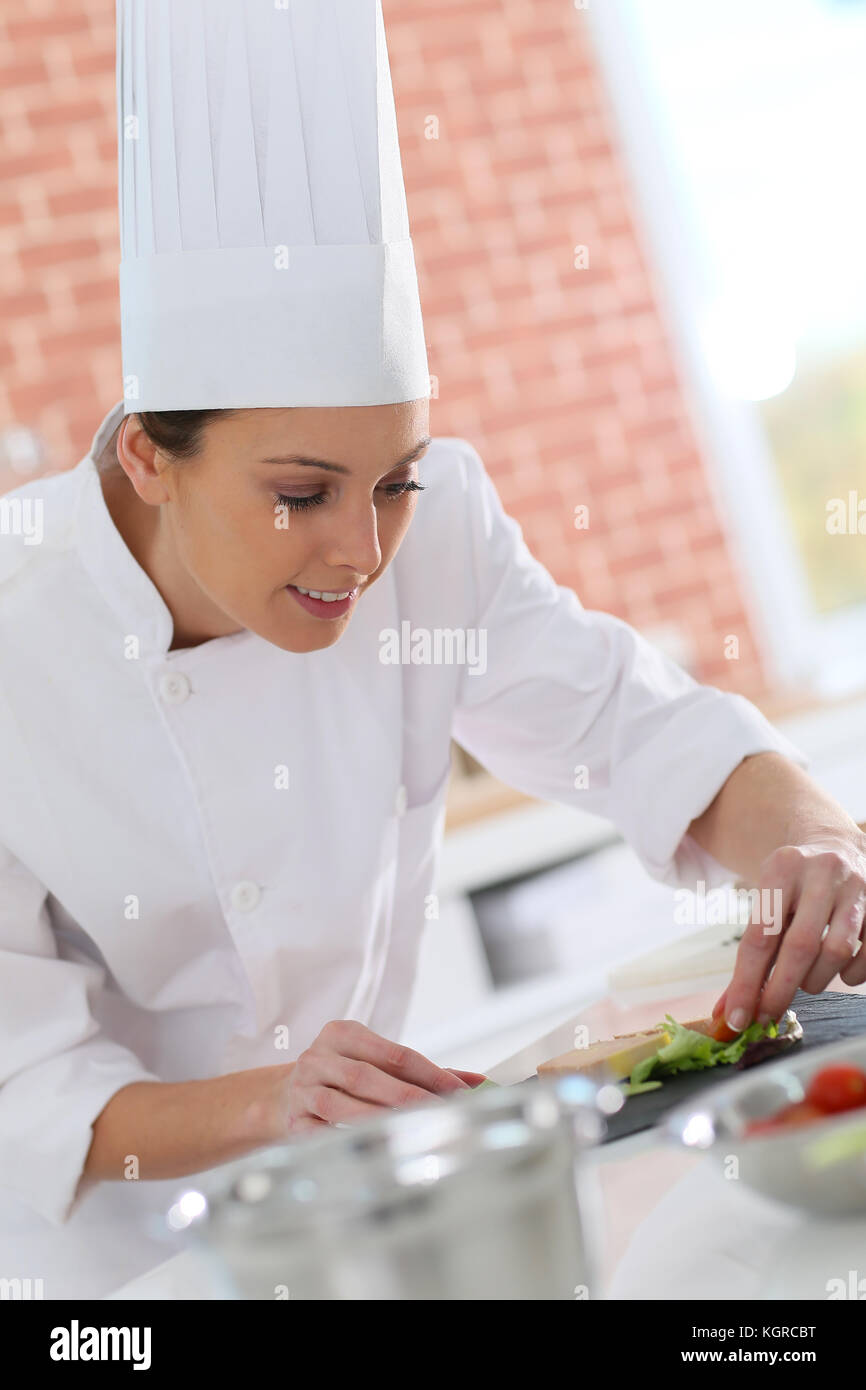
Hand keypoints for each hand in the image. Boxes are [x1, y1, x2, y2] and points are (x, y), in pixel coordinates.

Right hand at [284, 1020, 478, 1134]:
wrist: (281, 1096)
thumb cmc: (344, 1076)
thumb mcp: (375, 1063)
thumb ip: (424, 1072)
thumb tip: (478, 1081)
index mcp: (343, 1033)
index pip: (395, 1053)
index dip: (430, 1073)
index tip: (461, 1092)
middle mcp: (319, 1056)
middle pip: (368, 1077)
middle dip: (408, 1098)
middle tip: (441, 1113)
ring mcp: (302, 1088)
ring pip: (343, 1105)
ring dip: (379, 1120)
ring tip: (412, 1132)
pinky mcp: (293, 1121)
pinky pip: (323, 1133)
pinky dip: (349, 1140)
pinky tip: (374, 1148)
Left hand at [713, 832, 865, 1031]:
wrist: (835, 844)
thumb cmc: (792, 884)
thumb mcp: (766, 900)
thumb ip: (751, 953)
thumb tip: (728, 1012)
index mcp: (783, 867)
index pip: (760, 935)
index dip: (746, 982)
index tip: (735, 1017)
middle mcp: (822, 872)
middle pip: (800, 945)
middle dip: (780, 990)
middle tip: (767, 1016)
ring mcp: (857, 888)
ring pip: (837, 951)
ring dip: (816, 980)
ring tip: (805, 981)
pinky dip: (850, 975)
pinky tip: (838, 971)